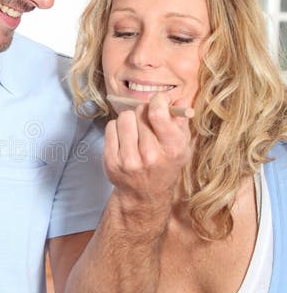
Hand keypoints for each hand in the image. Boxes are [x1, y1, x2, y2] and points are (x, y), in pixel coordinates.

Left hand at [104, 92, 192, 209]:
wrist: (145, 194)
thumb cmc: (165, 165)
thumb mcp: (181, 145)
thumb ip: (181, 121)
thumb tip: (178, 98)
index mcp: (172, 150)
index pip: (158, 114)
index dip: (158, 101)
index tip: (159, 101)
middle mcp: (150, 156)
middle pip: (140, 112)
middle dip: (145, 112)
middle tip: (148, 122)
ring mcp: (129, 160)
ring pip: (124, 117)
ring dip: (130, 119)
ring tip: (136, 131)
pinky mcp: (111, 162)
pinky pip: (110, 127)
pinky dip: (117, 128)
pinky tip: (125, 139)